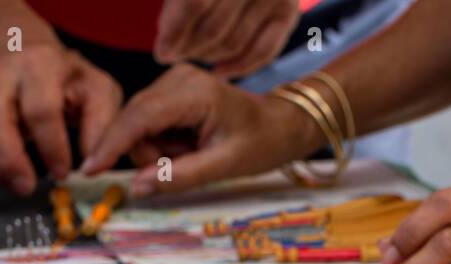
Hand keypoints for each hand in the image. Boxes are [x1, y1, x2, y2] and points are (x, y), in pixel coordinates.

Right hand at [0, 41, 121, 193]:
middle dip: (10, 162)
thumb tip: (92, 168)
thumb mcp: (99, 93)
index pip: (40, 109)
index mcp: (40, 65)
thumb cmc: (67, 81)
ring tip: (14, 182)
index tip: (63, 173)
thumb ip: (102, 128)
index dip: (52, 147)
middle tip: (27, 188)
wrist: (20, 50)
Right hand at [80, 64, 316, 195]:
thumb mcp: (223, 166)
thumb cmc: (259, 144)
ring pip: (138, 125)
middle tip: (181, 168)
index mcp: (194, 92)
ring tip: (191, 156)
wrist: (278, 126)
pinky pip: (148, 123)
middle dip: (147, 154)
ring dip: (157, 151)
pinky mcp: (171, 90)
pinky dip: (162, 143)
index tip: (91, 168)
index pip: (140, 116)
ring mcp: (173, 81)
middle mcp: (178, 78)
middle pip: (134, 121)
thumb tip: (137, 188)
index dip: (112, 144)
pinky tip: (186, 147)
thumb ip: (179, 177)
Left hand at [155, 0, 299, 77]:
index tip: (162, 52)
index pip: (194, 4)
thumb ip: (179, 4)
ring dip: (210, 56)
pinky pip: (263, 52)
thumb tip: (167, 43)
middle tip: (176, 55)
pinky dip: (240, 67)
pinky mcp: (288, 13)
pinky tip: (219, 71)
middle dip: (189, 48)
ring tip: (195, 55)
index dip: (174, 31)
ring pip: (234, 44)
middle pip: (213, 29)